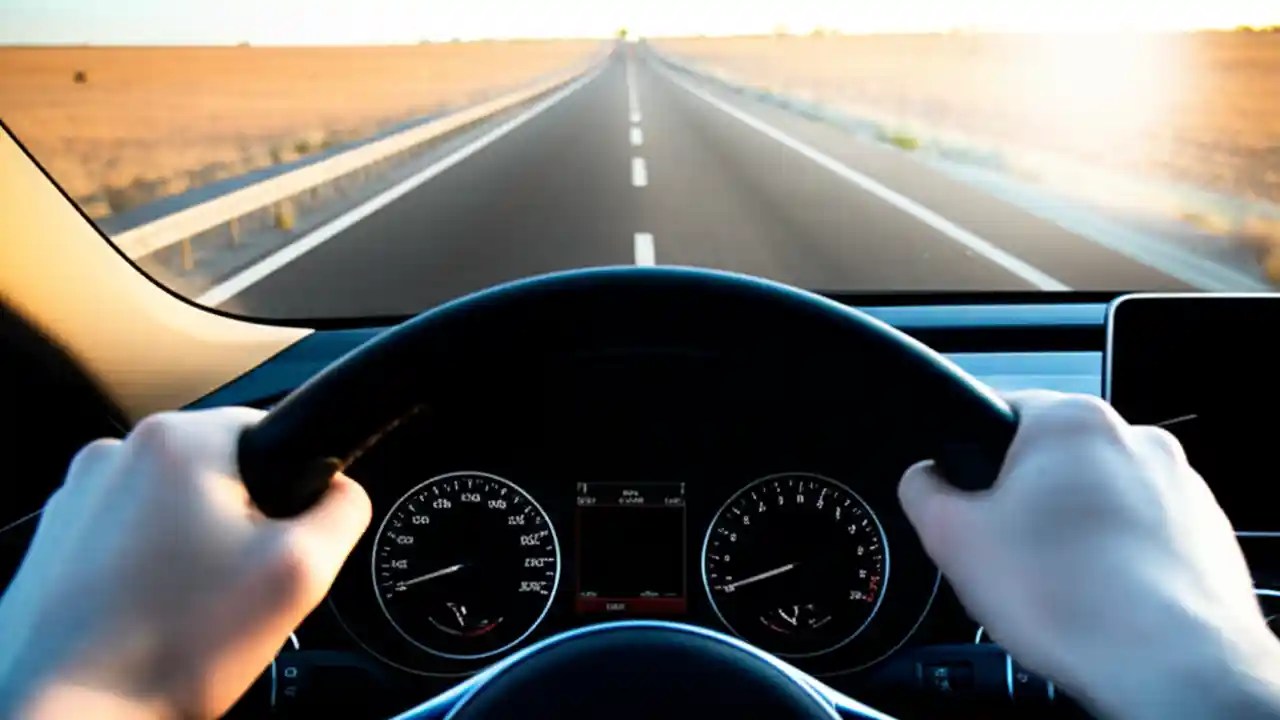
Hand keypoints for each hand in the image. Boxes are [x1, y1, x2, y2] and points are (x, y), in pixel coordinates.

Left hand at [0, 408, 371, 718]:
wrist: (69, 713)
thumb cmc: (170, 647)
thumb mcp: (301, 573)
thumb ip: (342, 512)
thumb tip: (342, 492)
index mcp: (179, 441)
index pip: (271, 433)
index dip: (289, 497)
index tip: (269, 550)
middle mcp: (118, 454)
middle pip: (222, 474)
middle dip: (238, 528)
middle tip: (232, 590)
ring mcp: (78, 497)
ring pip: (174, 509)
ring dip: (191, 551)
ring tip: (185, 609)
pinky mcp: (55, 540)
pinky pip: (129, 540)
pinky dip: (147, 572)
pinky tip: (150, 615)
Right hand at [900, 390, 1279, 719]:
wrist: (1171, 669)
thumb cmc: (1071, 601)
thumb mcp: (952, 539)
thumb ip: (922, 491)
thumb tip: (923, 480)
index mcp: (1070, 421)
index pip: (998, 411)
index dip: (970, 464)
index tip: (970, 509)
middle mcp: (1135, 439)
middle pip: (1050, 463)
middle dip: (1026, 506)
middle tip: (1009, 557)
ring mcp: (1180, 486)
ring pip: (1098, 502)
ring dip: (1073, 536)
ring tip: (1058, 588)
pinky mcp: (1205, 534)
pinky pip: (1141, 538)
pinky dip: (1117, 564)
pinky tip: (1100, 602)